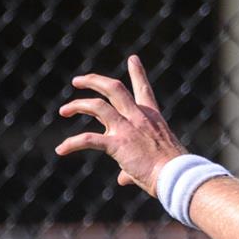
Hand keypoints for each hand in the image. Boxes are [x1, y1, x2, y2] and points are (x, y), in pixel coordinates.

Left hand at [55, 55, 186, 197]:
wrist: (177, 176)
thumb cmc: (171, 172)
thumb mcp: (155, 162)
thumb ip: (133, 168)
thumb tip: (123, 179)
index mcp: (152, 118)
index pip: (144, 90)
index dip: (138, 73)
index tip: (133, 59)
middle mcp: (138, 117)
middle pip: (114, 88)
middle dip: (94, 81)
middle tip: (78, 81)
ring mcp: (127, 128)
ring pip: (97, 105)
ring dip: (78, 105)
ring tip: (64, 110)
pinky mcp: (118, 143)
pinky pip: (88, 139)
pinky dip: (72, 143)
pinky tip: (61, 149)